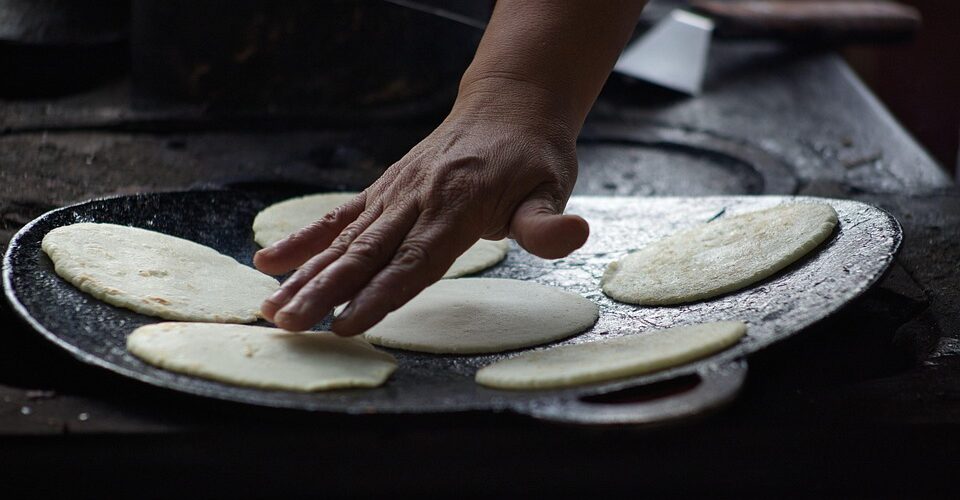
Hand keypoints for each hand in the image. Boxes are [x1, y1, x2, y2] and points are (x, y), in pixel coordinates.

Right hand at [254, 84, 589, 334]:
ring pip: (344, 239)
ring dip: (305, 274)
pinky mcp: (384, 189)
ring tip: (270, 307)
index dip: (379, 295)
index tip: (345, 325)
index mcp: (457, 205)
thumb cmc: (532, 155)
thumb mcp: (552, 185)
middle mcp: (417, 199)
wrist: (508, 105)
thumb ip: (546, 221)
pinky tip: (270, 261)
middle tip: (288, 324)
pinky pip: (339, 215)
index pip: (414, 260)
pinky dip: (304, 238)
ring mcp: (395, 193)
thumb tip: (572, 235)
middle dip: (324, 291)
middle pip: (366, 253)